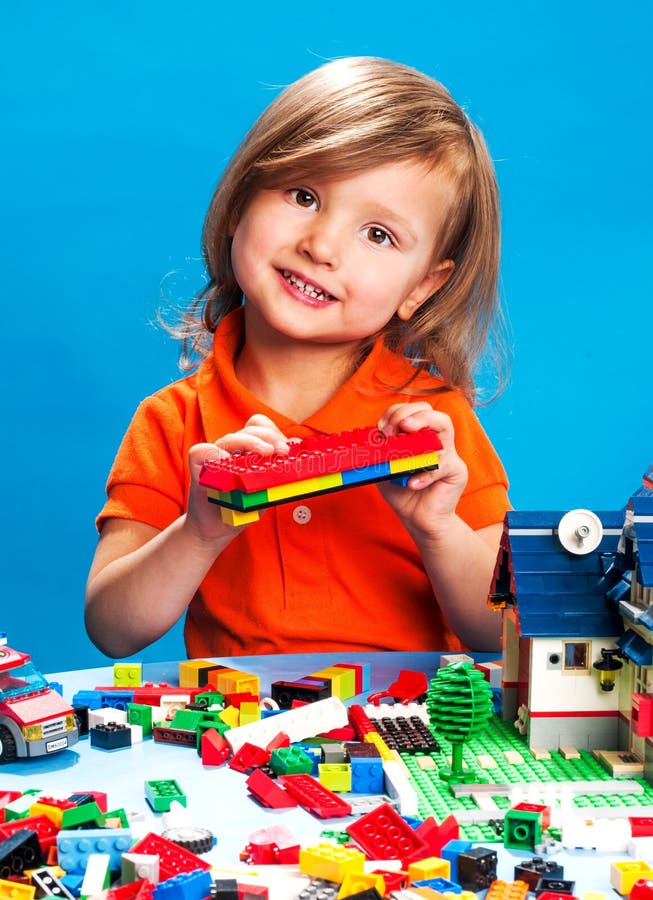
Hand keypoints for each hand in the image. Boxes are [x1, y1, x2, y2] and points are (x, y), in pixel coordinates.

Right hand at [186, 414, 289, 540]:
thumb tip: (297, 462)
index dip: (273, 432)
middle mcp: (231, 451)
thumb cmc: (239, 509)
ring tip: (265, 453)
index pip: (259, 427)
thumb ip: (276, 476)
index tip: (286, 448)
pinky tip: (226, 461)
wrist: (215, 530)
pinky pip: (200, 452)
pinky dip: (214, 453)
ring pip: (230, 438)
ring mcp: (214, 458)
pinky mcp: (198, 469)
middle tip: (281, 451)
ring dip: (250, 442)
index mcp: (246, 451)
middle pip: (249, 430)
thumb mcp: (264, 492)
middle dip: (269, 437)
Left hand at [376, 402, 467, 537]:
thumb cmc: (402, 492)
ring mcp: (449, 453)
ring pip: (444, 424)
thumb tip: (372, 437)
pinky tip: (411, 483)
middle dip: (406, 414)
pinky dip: (425, 473)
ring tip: (404, 434)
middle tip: (389, 431)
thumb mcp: (385, 468)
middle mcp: (436, 439)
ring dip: (422, 423)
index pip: (411, 410)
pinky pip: (443, 464)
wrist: (418, 520)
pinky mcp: (457, 471)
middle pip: (429, 410)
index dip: (395, 413)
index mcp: (419, 435)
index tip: (379, 428)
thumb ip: (381, 452)